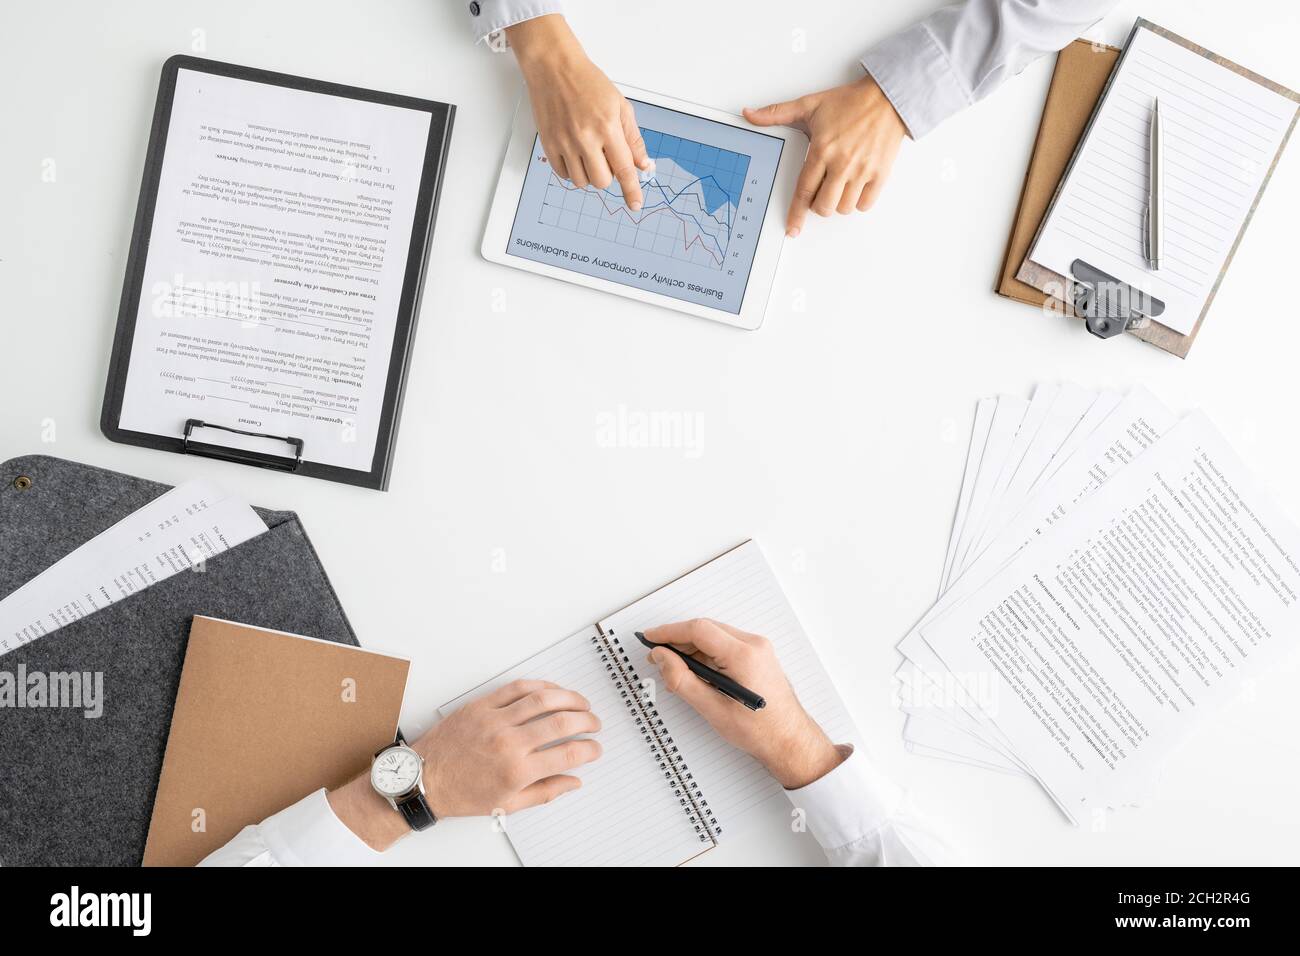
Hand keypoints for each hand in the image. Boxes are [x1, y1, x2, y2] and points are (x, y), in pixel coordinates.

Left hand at [328, 679, 601, 849]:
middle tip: (594, 722)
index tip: (595, 748)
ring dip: (569, 698)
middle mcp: (509, 742)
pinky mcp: (481, 705)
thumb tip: (574, 781)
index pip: (568, 754)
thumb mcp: (507, 804)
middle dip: (586, 720)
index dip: (589, 749)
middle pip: (561, 722)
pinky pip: (517, 688)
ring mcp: (494, 720)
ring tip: (580, 702)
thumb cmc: (461, 793)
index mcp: (517, 770)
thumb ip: (546, 792)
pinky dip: (539, 686)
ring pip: (543, 699)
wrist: (423, 779)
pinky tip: (551, 690)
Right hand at [507, 15, 651, 208]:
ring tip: (589, 154)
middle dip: (608, 176)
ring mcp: (565, 143)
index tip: (636, 204)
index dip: (632, 191)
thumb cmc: (588, 82)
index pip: (624, 169)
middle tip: (606, 158)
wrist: (555, 68)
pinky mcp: (549, 144)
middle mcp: (586, 138)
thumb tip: (643, 164)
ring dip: (589, 174)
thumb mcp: (620, 106)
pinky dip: (572, 171)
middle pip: (602, 181)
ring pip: (581, 182)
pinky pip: (563, 174)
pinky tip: (575, 155)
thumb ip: (633, 138)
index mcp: (607, 127)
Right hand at [642, 619, 843, 788]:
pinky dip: (706, 653)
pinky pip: (725, 644)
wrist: (790, 741)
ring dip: (692, 648)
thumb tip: (662, 659)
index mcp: (744, 656)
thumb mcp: (712, 709)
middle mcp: (754, 645)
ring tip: (673, 669)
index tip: (650, 638)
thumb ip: (682, 680)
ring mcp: (758, 649)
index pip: (698, 630)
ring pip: (715, 636)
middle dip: (678, 640)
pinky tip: (695, 671)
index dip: (669, 632)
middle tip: (657, 656)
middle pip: (706, 630)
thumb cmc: (760, 731)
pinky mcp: (758, 655)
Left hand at [744, 74, 905, 236]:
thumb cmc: (849, 102)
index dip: (796, 213)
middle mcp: (842, 163)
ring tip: (838, 185)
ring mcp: (862, 170)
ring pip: (843, 208)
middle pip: (823, 206)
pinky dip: (858, 202)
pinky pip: (865, 204)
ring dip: (837, 203)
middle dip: (818, 205)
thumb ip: (777, 113)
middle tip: (820, 190)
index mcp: (822, 150)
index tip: (792, 228)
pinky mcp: (880, 173)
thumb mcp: (809, 104)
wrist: (886, 98)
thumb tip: (750, 114)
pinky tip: (854, 187)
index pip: (804, 191)